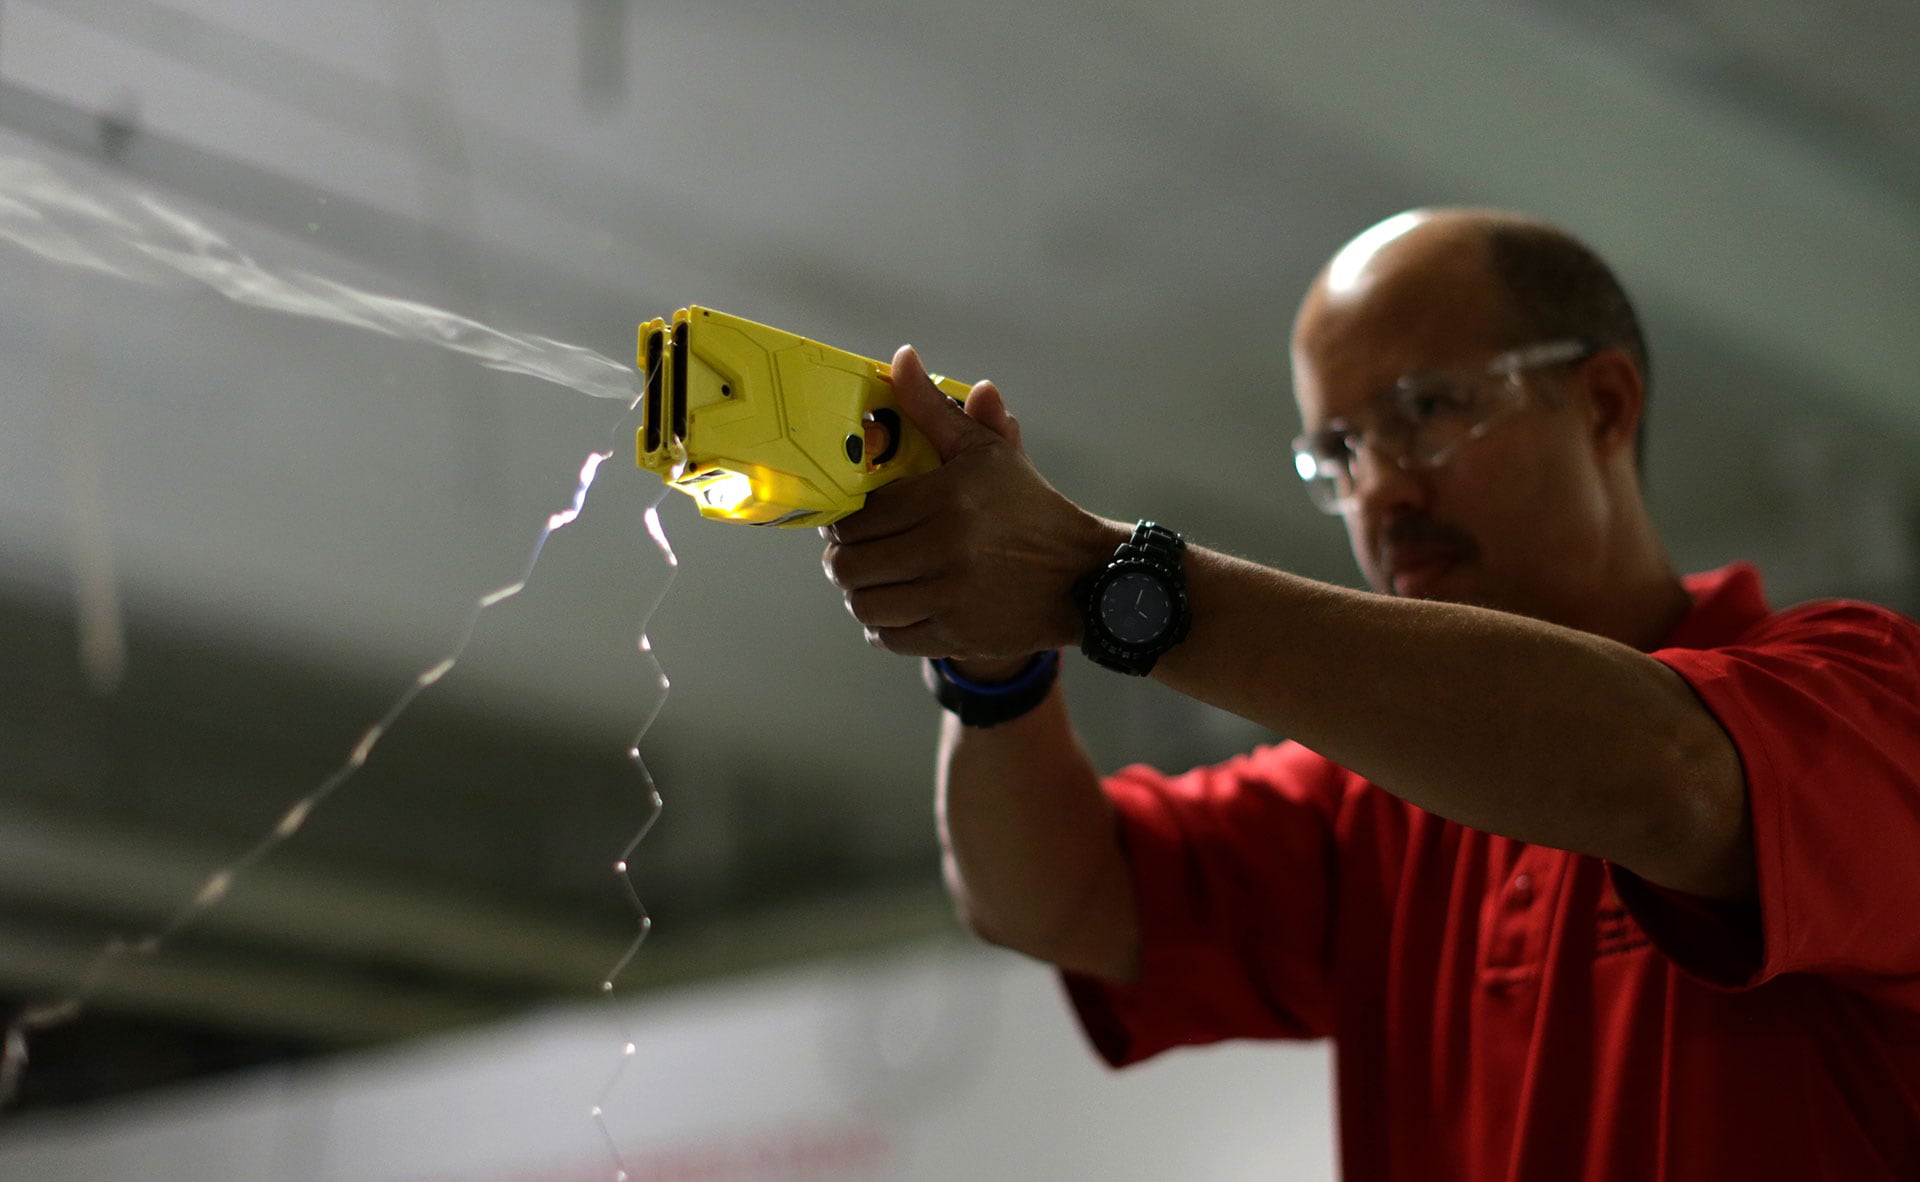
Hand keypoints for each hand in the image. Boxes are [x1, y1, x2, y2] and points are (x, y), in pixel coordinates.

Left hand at [821, 345, 1118, 661]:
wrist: (1083, 574)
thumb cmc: (1028, 507)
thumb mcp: (986, 451)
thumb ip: (934, 410)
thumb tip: (901, 358)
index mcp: (948, 499)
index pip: (861, 518)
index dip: (844, 522)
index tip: (851, 521)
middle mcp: (947, 550)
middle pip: (851, 565)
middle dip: (843, 560)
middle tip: (854, 553)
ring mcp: (951, 598)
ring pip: (865, 606)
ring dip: (860, 595)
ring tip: (873, 581)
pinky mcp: (957, 635)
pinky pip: (891, 638)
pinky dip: (883, 627)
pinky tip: (895, 607)